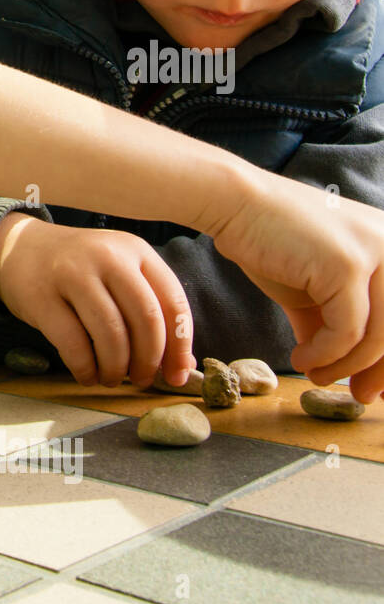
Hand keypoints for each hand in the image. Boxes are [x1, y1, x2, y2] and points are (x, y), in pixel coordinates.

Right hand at [0, 213, 194, 388]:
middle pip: (145, 318)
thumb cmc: (78, 269)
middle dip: (148, 360)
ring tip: (111, 379)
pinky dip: (85, 368)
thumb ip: (149, 307)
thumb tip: (182, 364)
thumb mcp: (118, 272)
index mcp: (136, 251)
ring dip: (115, 367)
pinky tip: (86, 375)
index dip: (180, 346)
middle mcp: (108, 257)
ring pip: (111, 333)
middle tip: (141, 380)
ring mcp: (73, 274)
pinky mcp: (43, 297)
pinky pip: (73, 343)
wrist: (18, 248)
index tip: (176, 376)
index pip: (173, 302)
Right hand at [202, 171, 383, 401]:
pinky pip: (347, 330)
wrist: (235, 205)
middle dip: (383, 371)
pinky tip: (301, 359)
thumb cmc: (271, 242)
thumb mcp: (313, 290)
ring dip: (346, 366)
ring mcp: (376, 252)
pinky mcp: (347, 265)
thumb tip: (340, 367)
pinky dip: (324, 354)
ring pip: (380, 335)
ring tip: (316, 375)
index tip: (378, 390)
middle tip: (362, 398)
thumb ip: (333, 322)